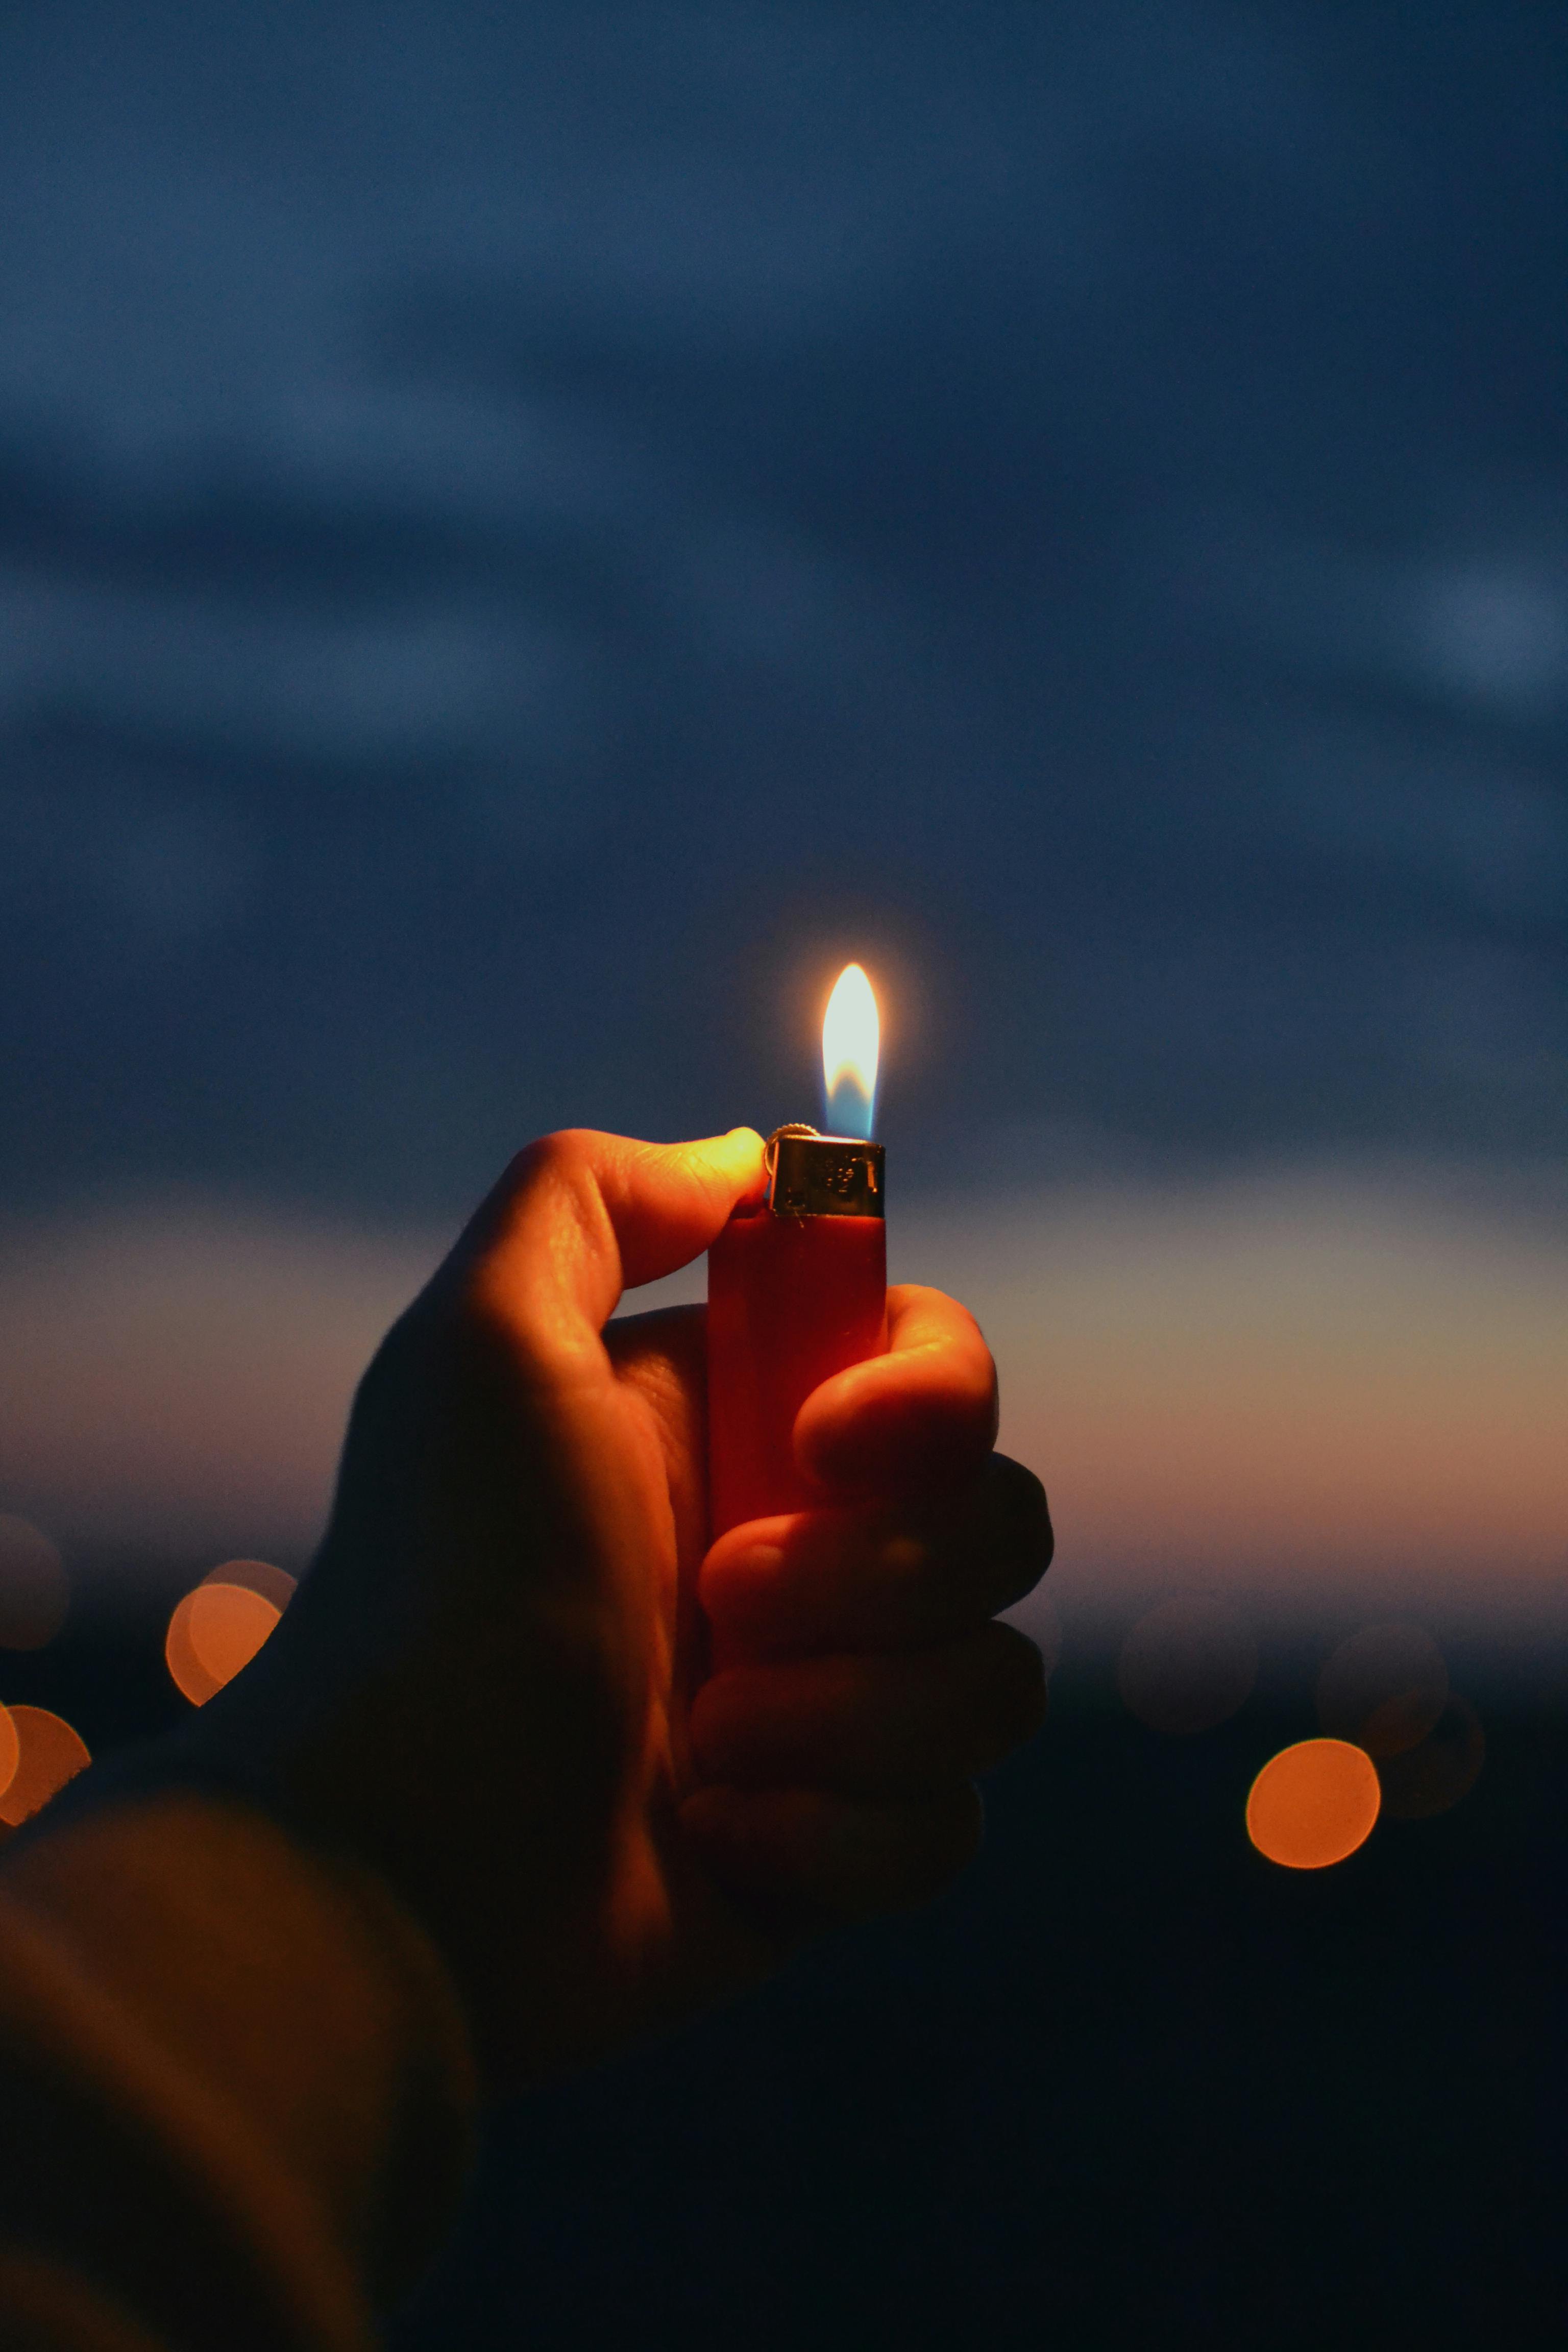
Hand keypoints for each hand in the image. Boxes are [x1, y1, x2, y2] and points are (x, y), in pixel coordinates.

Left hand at [191, 1130, 1051, 2092]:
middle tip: (718, 1604)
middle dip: (877, 1576)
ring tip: (702, 1744)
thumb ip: (594, 1196)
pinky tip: (709, 1836)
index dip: (928, 1399)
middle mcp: (803, 1550)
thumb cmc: (442, 1590)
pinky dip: (831, 1837)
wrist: (402, 1864)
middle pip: (1003, 1519)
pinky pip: (949, 1824)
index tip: (824, 1446)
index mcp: (740, 1425)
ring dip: (848, 1715)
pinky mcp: (838, 1842)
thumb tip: (751, 1152)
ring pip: (998, 1681)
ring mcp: (830, 1702)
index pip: (943, 1365)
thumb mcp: (484, 1343)